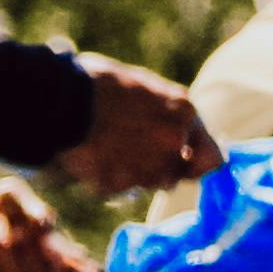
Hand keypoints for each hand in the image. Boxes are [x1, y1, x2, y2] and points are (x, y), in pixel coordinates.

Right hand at [55, 56, 220, 196]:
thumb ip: (169, 114)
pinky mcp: (117, 187)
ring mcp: (147, 170)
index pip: (214, 160)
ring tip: (109, 150)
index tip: (185, 160)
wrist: (58, 100)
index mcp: (184, 114)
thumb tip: (182, 135)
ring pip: (149, 183)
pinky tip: (92, 156)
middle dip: (161, 167)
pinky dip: (108, 178)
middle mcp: (173, 146)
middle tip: (133, 149)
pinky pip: (117, 188)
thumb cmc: (98, 83)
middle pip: (179, 176)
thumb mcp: (145, 87)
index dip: (197, 161)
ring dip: (136, 174)